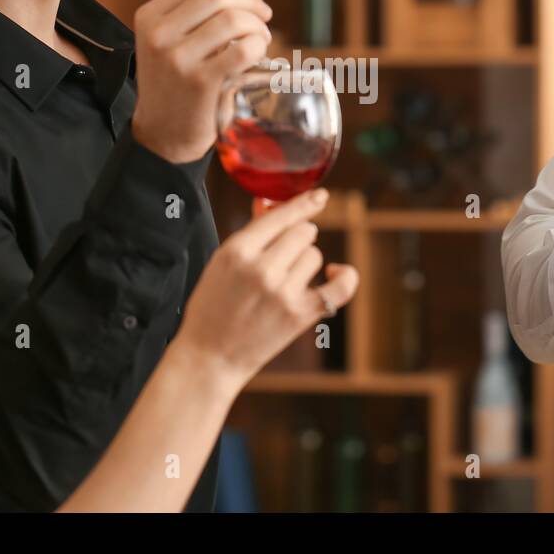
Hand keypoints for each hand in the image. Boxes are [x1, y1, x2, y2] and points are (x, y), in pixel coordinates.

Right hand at [131, 0, 273, 163]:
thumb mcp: (172, 42)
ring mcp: (178, 59)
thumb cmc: (177, 84)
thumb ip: (199, 13)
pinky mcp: (200, 82)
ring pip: (233, 20)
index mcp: (150, 16)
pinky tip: (257, 55)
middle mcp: (159, 34)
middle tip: (265, 16)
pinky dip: (258, 47)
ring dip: (258, 27)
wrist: (163, 135)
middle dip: (252, 0)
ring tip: (261, 40)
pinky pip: (242, 50)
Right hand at [172, 189, 359, 385]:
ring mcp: (283, 293)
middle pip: (303, 232)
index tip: (320, 196)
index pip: (281, 216)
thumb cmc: (212, 306)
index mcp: (237, 251)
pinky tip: (334, 273)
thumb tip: (269, 203)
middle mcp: (262, 269)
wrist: (210, 357)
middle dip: (296, 240)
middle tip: (280, 259)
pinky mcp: (301, 315)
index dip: (304, 204)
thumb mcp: (222, 262)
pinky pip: (341, 286)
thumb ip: (251, 231)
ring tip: (283, 282)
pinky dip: (344, 276)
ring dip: (305, 263)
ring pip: (315, 255)